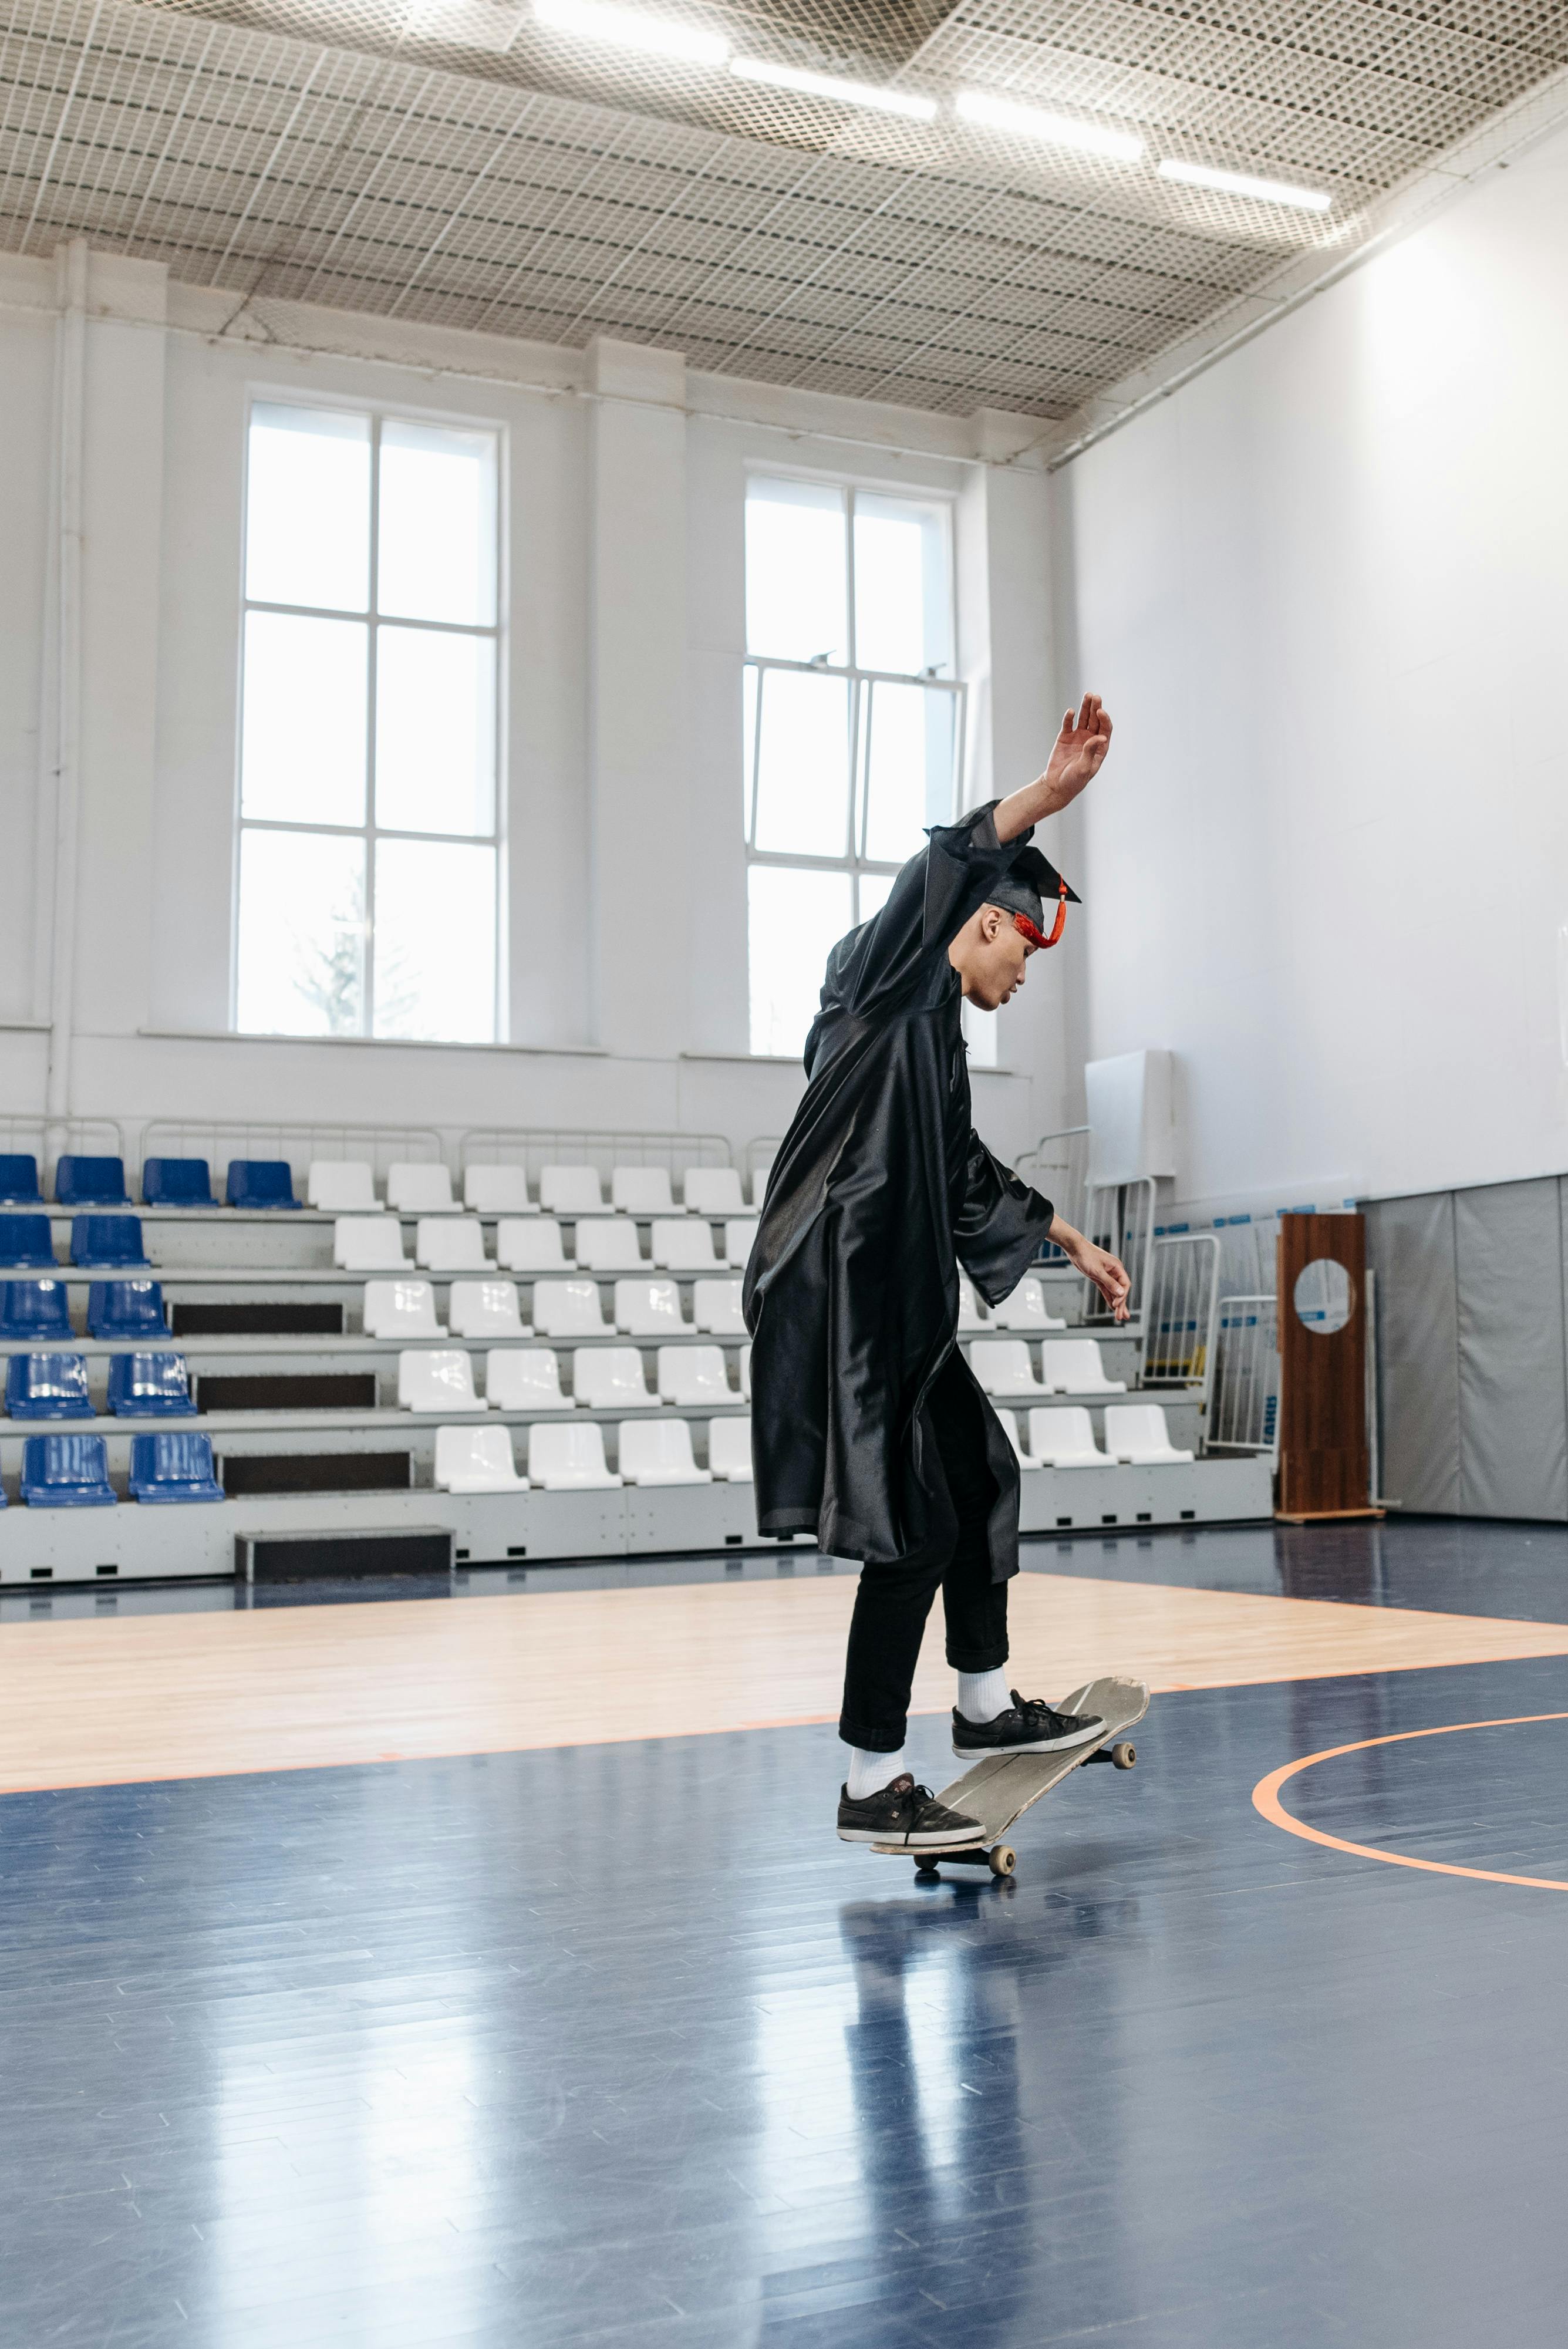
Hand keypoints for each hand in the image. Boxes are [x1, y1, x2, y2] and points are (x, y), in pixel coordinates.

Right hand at [1039, 693, 1111, 814]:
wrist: (1056, 786)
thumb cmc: (1074, 781)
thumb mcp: (1084, 768)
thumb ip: (1091, 751)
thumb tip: (1102, 736)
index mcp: (1100, 747)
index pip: (1105, 728)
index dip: (1104, 718)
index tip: (1100, 711)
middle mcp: (1091, 739)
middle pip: (1096, 720)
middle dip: (1096, 707)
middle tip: (1095, 696)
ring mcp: (1078, 737)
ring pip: (1084, 718)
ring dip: (1086, 707)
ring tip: (1087, 695)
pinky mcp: (1065, 737)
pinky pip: (1068, 724)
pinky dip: (1069, 717)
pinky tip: (1071, 711)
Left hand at [1065, 1234, 1130, 1321]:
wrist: (1075, 1248)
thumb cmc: (1086, 1256)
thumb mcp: (1097, 1271)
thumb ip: (1109, 1283)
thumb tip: (1121, 1293)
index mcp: (1117, 1267)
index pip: (1125, 1284)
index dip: (1122, 1296)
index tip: (1116, 1305)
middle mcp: (1114, 1271)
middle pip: (1120, 1290)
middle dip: (1121, 1304)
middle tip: (1121, 1317)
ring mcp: (1107, 1275)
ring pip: (1114, 1291)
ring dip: (1116, 1303)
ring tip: (1119, 1317)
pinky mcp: (1099, 1277)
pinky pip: (1106, 1290)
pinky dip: (1109, 1298)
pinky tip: (1112, 1306)